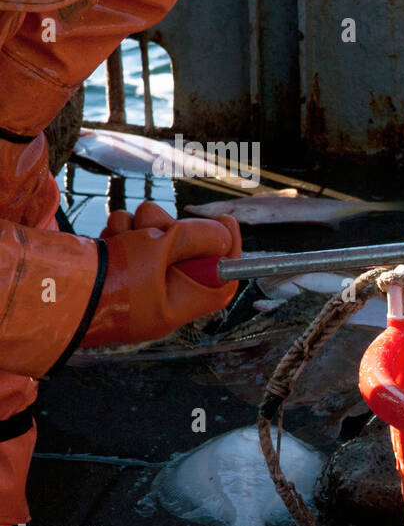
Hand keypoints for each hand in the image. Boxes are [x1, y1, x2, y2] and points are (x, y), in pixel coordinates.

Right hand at [83, 203, 240, 344]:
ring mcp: (133, 288)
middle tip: (159, 219)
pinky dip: (123, 234)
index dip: (230, 252)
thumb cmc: (110, 276)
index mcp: (178, 306)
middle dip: (176, 229)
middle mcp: (158, 301)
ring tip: (129, 226)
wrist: (51, 290)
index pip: (220, 283)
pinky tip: (112, 231)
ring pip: (155, 246)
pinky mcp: (110, 274)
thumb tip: (223, 235)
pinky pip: (128, 248)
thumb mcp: (161, 248)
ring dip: (145, 226)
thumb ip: (197, 238)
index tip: (228, 222)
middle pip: (186, 258)